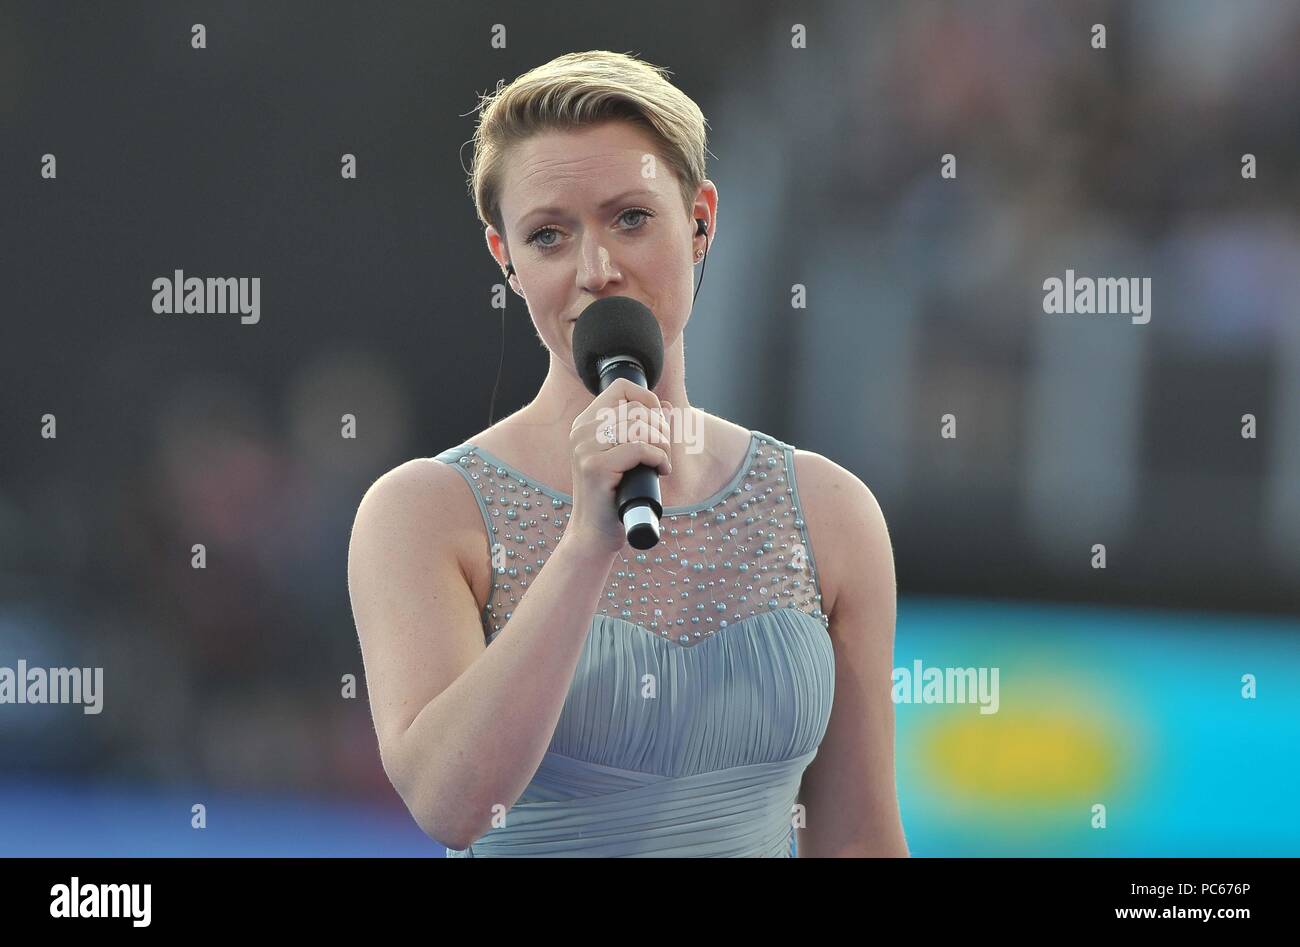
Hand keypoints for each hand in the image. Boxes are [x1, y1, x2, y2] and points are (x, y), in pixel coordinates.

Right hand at [564, 378, 672, 557]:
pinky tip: (661, 471)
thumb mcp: (626, 458)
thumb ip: (641, 431)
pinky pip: (639, 448)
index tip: (657, 425)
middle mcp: (581, 431)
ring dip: (662, 445)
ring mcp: (585, 448)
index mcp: (585, 423)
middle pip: (636, 409)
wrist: (595, 533)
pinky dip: (659, 458)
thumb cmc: (614, 496)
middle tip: (663, 453)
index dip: (647, 400)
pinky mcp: (595, 466)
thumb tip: (667, 408)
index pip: (621, 387)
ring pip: (639, 427)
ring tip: (663, 463)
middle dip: (661, 429)